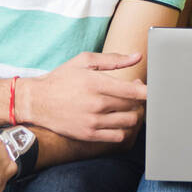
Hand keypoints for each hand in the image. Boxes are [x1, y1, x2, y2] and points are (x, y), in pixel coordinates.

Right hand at [16, 53, 146, 142]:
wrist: (36, 101)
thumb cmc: (62, 78)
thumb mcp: (84, 62)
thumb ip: (113, 59)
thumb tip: (138, 56)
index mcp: (96, 84)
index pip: (133, 91)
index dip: (149, 92)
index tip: (156, 90)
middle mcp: (96, 104)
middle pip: (134, 106)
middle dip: (140, 100)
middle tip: (136, 94)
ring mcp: (93, 121)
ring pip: (129, 122)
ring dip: (134, 114)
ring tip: (129, 107)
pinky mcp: (89, 135)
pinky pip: (118, 136)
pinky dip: (124, 129)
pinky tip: (119, 121)